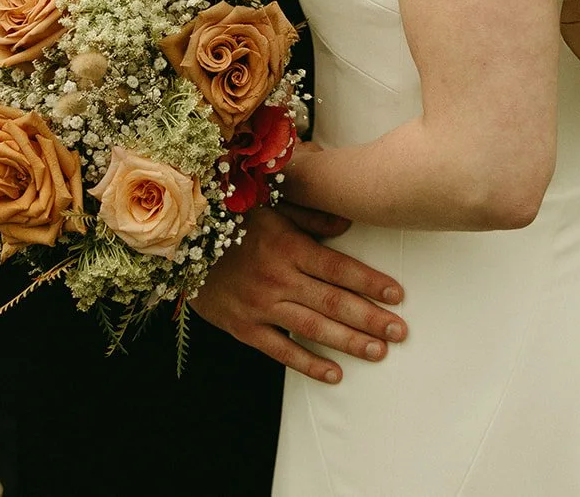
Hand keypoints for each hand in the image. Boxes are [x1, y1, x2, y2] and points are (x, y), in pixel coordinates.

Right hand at [190, 206, 406, 383]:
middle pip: (333, 302)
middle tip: (400, 331)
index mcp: (288, 246)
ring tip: (379, 352)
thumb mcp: (269, 205)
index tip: (398, 295)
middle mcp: (278, 278)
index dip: (370, 282)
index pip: (339, 268)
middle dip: (370, 318)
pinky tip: (335, 374)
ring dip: (349, 341)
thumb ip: (310, 214)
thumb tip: (347, 223)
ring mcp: (261, 305)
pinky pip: (280, 350)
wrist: (179, 246)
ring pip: (313, 328)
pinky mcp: (244, 327)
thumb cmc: (229, 220)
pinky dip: (309, 364)